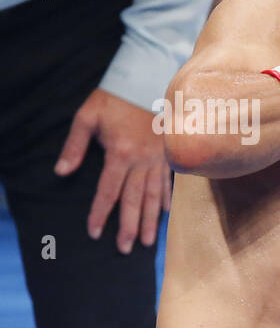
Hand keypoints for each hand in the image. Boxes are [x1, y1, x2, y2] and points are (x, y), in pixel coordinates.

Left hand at [56, 89, 171, 253]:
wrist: (148, 79)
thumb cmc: (114, 98)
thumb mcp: (87, 117)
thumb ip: (74, 146)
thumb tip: (62, 171)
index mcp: (120, 154)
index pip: (108, 191)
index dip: (99, 213)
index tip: (94, 233)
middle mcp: (142, 162)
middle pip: (134, 200)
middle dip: (128, 226)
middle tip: (125, 249)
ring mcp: (159, 159)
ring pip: (154, 196)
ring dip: (149, 221)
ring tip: (146, 242)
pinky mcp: (169, 155)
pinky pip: (168, 182)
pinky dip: (166, 201)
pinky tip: (164, 215)